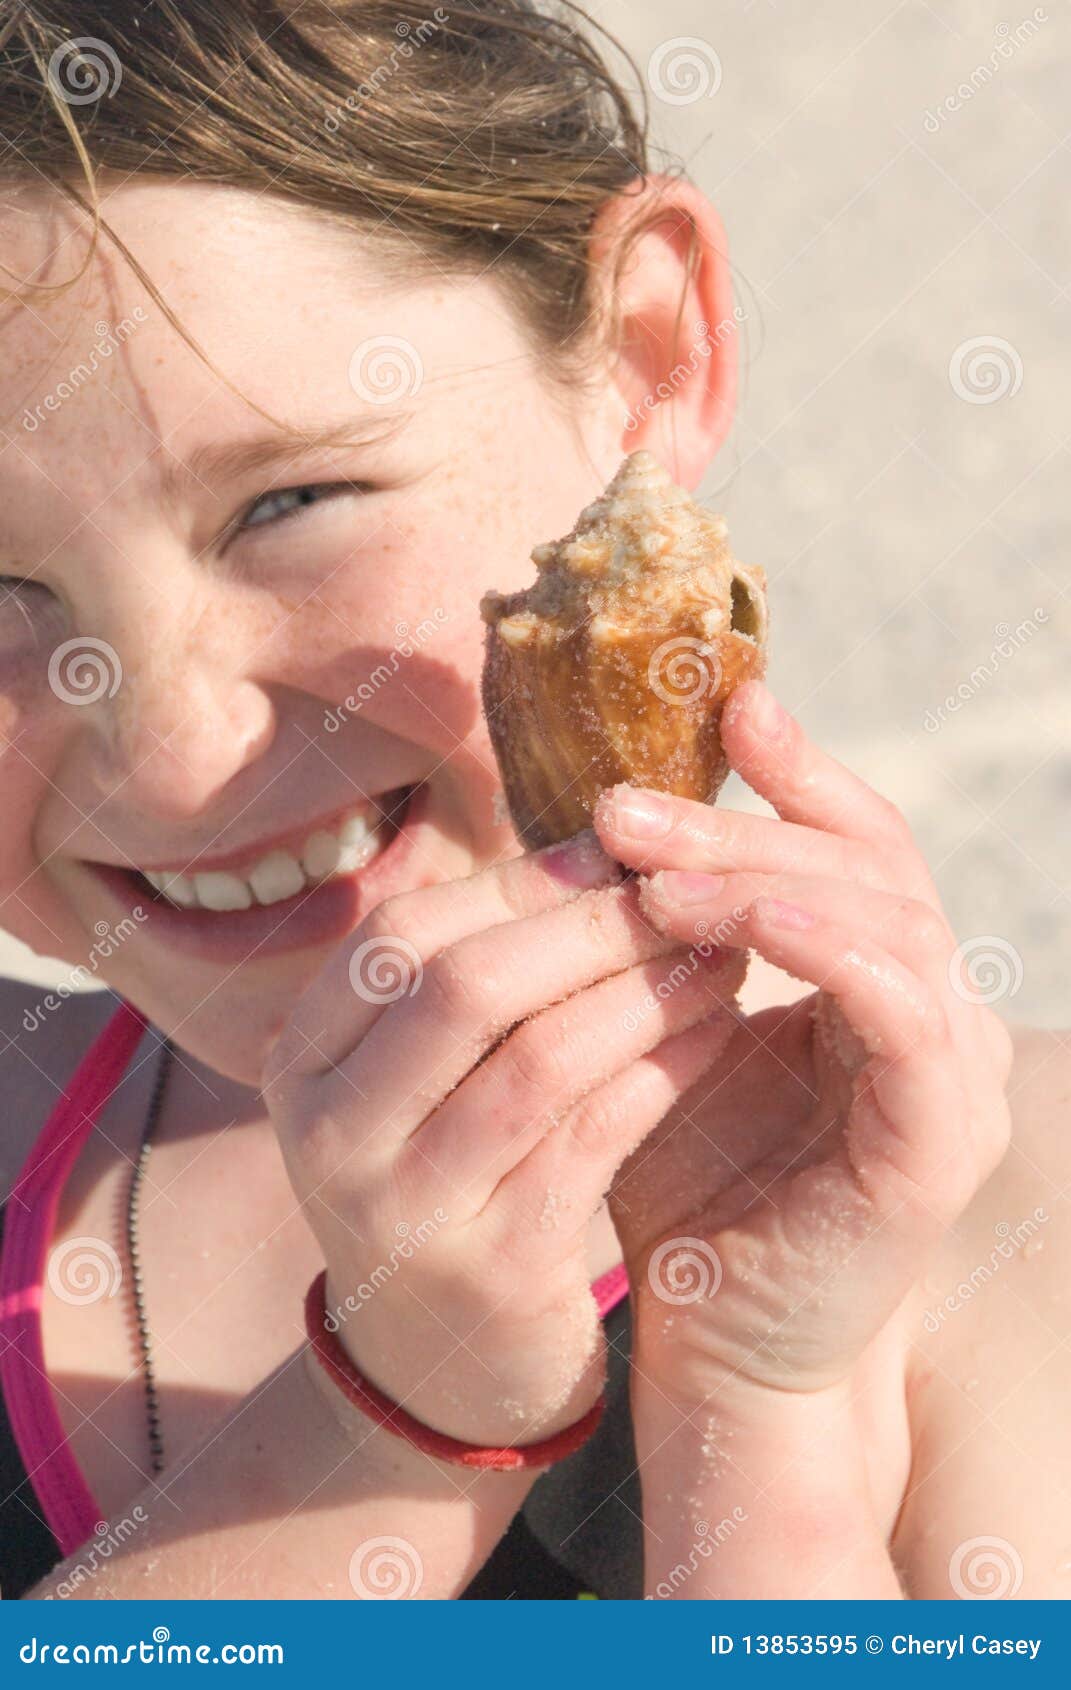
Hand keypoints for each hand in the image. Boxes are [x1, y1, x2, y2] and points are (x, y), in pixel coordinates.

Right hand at [262, 832, 744, 1445]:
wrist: (442, 1365)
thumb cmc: (454, 1176)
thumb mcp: (421, 1077)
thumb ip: (475, 972)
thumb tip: (604, 837)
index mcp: (303, 1059)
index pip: (406, 930)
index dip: (523, 880)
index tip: (623, 851)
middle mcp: (331, 1132)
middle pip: (465, 984)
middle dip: (591, 927)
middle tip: (690, 895)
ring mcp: (404, 1210)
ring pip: (538, 1060)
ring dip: (646, 994)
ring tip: (723, 956)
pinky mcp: (492, 1271)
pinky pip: (594, 1141)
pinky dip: (663, 1072)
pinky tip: (718, 1035)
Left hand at [593, 680, 1013, 1408]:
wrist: (713, 1345)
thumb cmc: (678, 1185)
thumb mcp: (662, 1035)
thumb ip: (659, 943)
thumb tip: (601, 821)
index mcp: (876, 979)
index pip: (854, 845)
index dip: (799, 773)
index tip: (725, 708)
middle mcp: (931, 1011)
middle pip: (867, 864)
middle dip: (745, 821)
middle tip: (625, 803)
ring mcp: (950, 1073)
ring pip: (886, 921)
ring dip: (765, 879)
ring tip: (652, 869)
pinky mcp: (938, 1139)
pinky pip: (902, 1014)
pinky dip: (830, 951)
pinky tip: (744, 921)